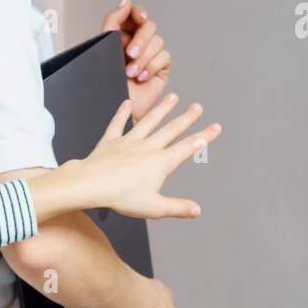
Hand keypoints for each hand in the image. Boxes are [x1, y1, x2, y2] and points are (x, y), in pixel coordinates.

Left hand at [73, 92, 220, 218]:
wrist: (92, 184)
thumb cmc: (122, 196)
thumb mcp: (155, 207)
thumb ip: (178, 207)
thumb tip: (197, 210)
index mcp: (161, 162)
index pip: (188, 147)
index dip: (204, 137)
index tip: (215, 127)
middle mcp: (148, 147)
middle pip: (171, 129)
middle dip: (186, 118)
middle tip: (197, 107)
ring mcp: (129, 141)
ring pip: (149, 121)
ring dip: (162, 109)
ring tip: (172, 97)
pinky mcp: (110, 141)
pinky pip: (118, 123)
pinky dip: (122, 113)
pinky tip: (127, 102)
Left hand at [101, 0, 169, 120]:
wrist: (115, 109)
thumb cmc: (105, 82)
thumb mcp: (105, 47)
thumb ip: (114, 20)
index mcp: (122, 35)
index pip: (135, 15)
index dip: (139, 13)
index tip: (139, 17)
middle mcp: (138, 43)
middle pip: (149, 27)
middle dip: (140, 40)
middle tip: (129, 54)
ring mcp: (151, 56)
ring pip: (158, 42)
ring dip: (144, 57)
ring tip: (130, 73)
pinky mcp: (161, 69)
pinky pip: (165, 57)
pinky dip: (153, 66)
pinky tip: (141, 77)